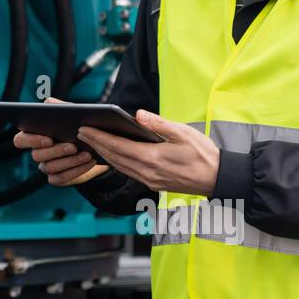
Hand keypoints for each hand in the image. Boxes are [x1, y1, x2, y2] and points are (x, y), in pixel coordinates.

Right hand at [13, 97, 109, 186]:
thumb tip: (49, 103)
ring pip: (50, 167)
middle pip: (36, 155)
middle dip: (56, 151)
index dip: (31, 141)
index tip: (49, 139)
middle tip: (73, 146)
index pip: (20, 140)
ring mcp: (46, 167)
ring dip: (70, 161)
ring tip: (87, 154)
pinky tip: (89, 162)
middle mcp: (37, 152)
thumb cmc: (78, 128)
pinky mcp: (57, 178)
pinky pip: (61, 178)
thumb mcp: (72, 115)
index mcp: (34, 136)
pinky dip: (76, 170)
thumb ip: (60, 108)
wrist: (96, 145)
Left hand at [76, 110, 219, 195]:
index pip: (118, 147)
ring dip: (104, 154)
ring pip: (120, 166)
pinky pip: (128, 172)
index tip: (84, 129)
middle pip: (114, 158)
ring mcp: (150, 180)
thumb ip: (159, 124)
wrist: (219, 179)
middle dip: (95, 144)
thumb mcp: (183, 133)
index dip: (99, 138)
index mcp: (153, 158)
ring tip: (91, 142)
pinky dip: (116, 163)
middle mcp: (148, 172)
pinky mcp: (154, 184)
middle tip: (79, 133)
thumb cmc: (204, 154)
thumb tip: (138, 114)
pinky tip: (111, 155)